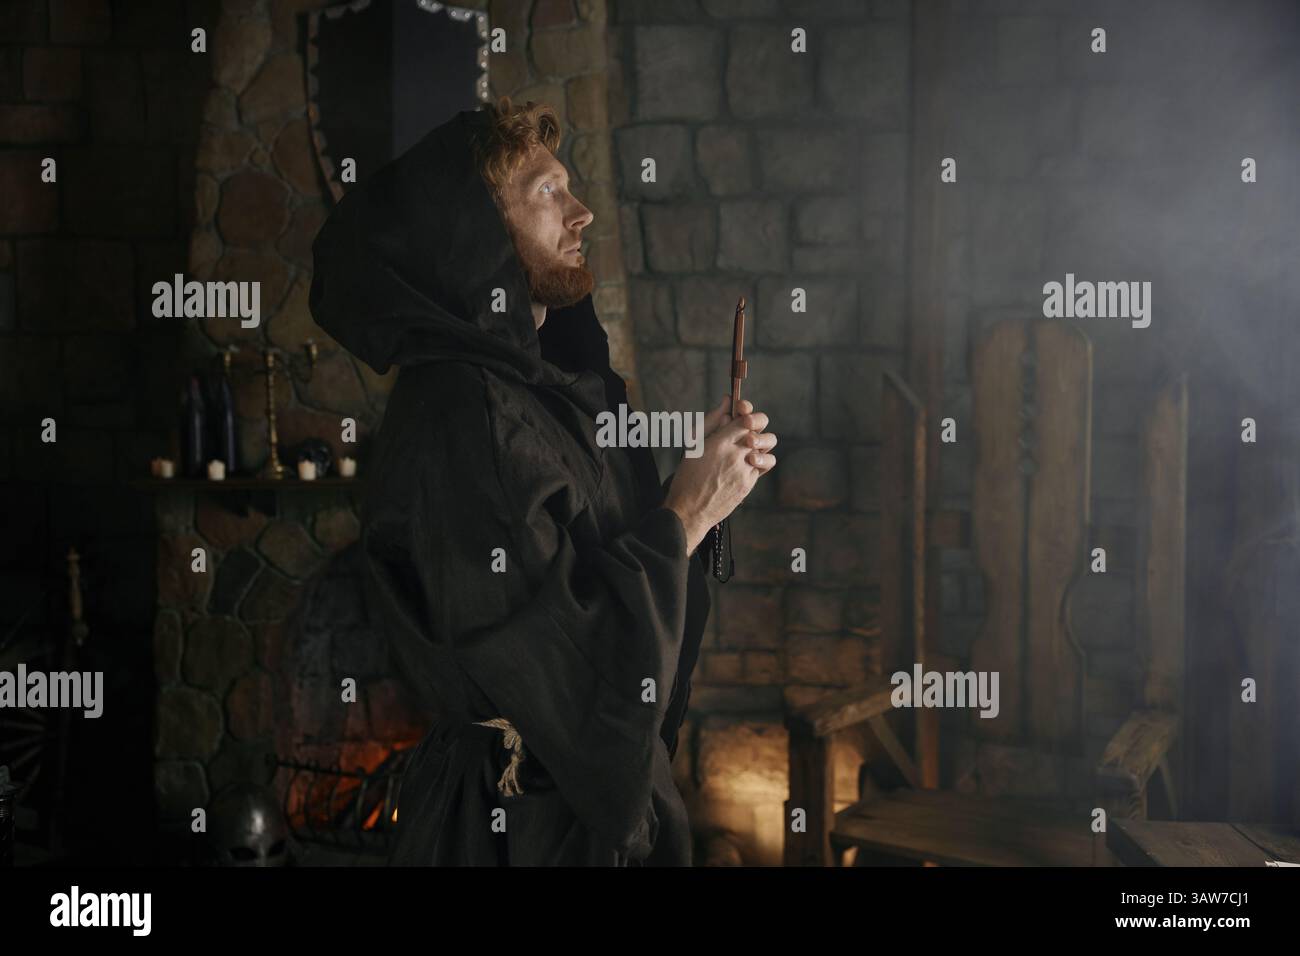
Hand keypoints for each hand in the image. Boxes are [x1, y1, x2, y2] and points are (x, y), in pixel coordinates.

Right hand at [664, 395, 777, 553]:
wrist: (689, 510)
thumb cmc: (687, 476)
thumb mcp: (694, 444)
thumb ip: (713, 420)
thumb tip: (727, 401)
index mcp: (720, 442)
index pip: (748, 418)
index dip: (747, 412)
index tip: (742, 413)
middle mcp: (736, 455)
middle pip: (762, 432)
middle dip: (757, 427)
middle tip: (746, 431)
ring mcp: (745, 471)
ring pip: (768, 451)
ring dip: (760, 447)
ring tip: (747, 450)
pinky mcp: (749, 484)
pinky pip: (763, 468)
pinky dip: (756, 464)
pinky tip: (742, 466)